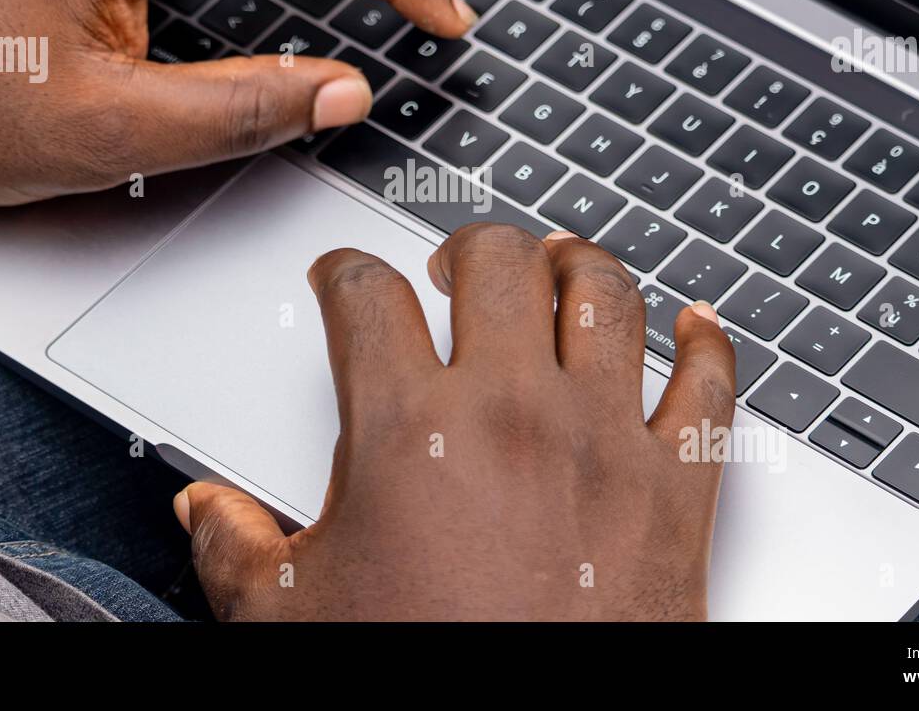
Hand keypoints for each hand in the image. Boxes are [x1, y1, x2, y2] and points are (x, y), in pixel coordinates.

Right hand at [176, 225, 736, 620]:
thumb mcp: (290, 621)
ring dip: (577, 265)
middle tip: (453, 268)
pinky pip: (710, 384)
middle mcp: (511, 411)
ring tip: (559, 267)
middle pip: (495, 263)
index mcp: (408, 428)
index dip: (343, 270)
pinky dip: (707, 343)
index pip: (364, 295)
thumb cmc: (422, 676)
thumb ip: (235, 548)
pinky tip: (695, 327)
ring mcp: (602, 440)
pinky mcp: (676, 488)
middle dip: (465, 250)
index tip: (345, 279)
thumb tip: (208, 511)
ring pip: (604, 295)